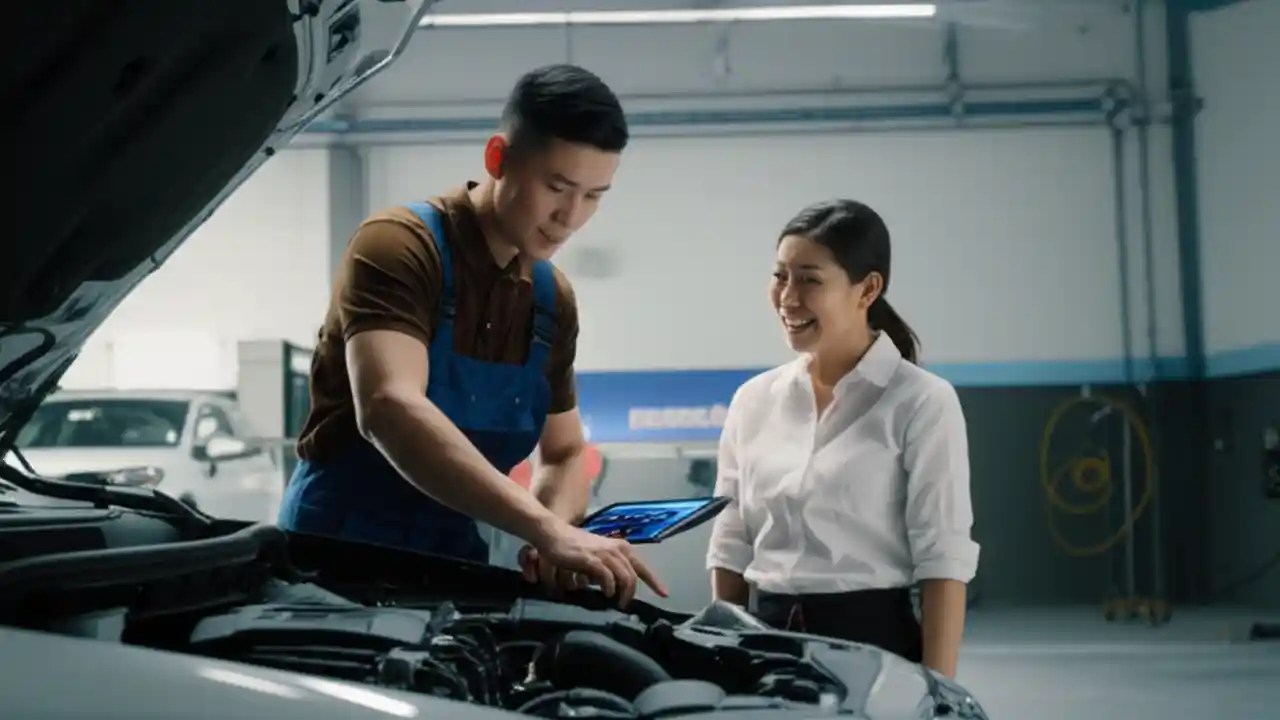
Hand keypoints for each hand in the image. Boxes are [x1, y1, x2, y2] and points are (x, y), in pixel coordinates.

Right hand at [529, 521, 668, 607]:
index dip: (654, 581)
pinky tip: (606, 593)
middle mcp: (616, 549)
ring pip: (625, 577)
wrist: (554, 535)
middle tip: (624, 605)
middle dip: (632, 593)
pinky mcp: (592, 559)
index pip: (642, 567)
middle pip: (634, 576)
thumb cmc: (574, 546)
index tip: (664, 593)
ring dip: (623, 593)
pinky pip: (607, 577)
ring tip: (616, 602)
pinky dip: (609, 587)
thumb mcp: (597, 555)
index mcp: (620, 548)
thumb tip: (613, 587)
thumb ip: (608, 568)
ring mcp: (604, 553)